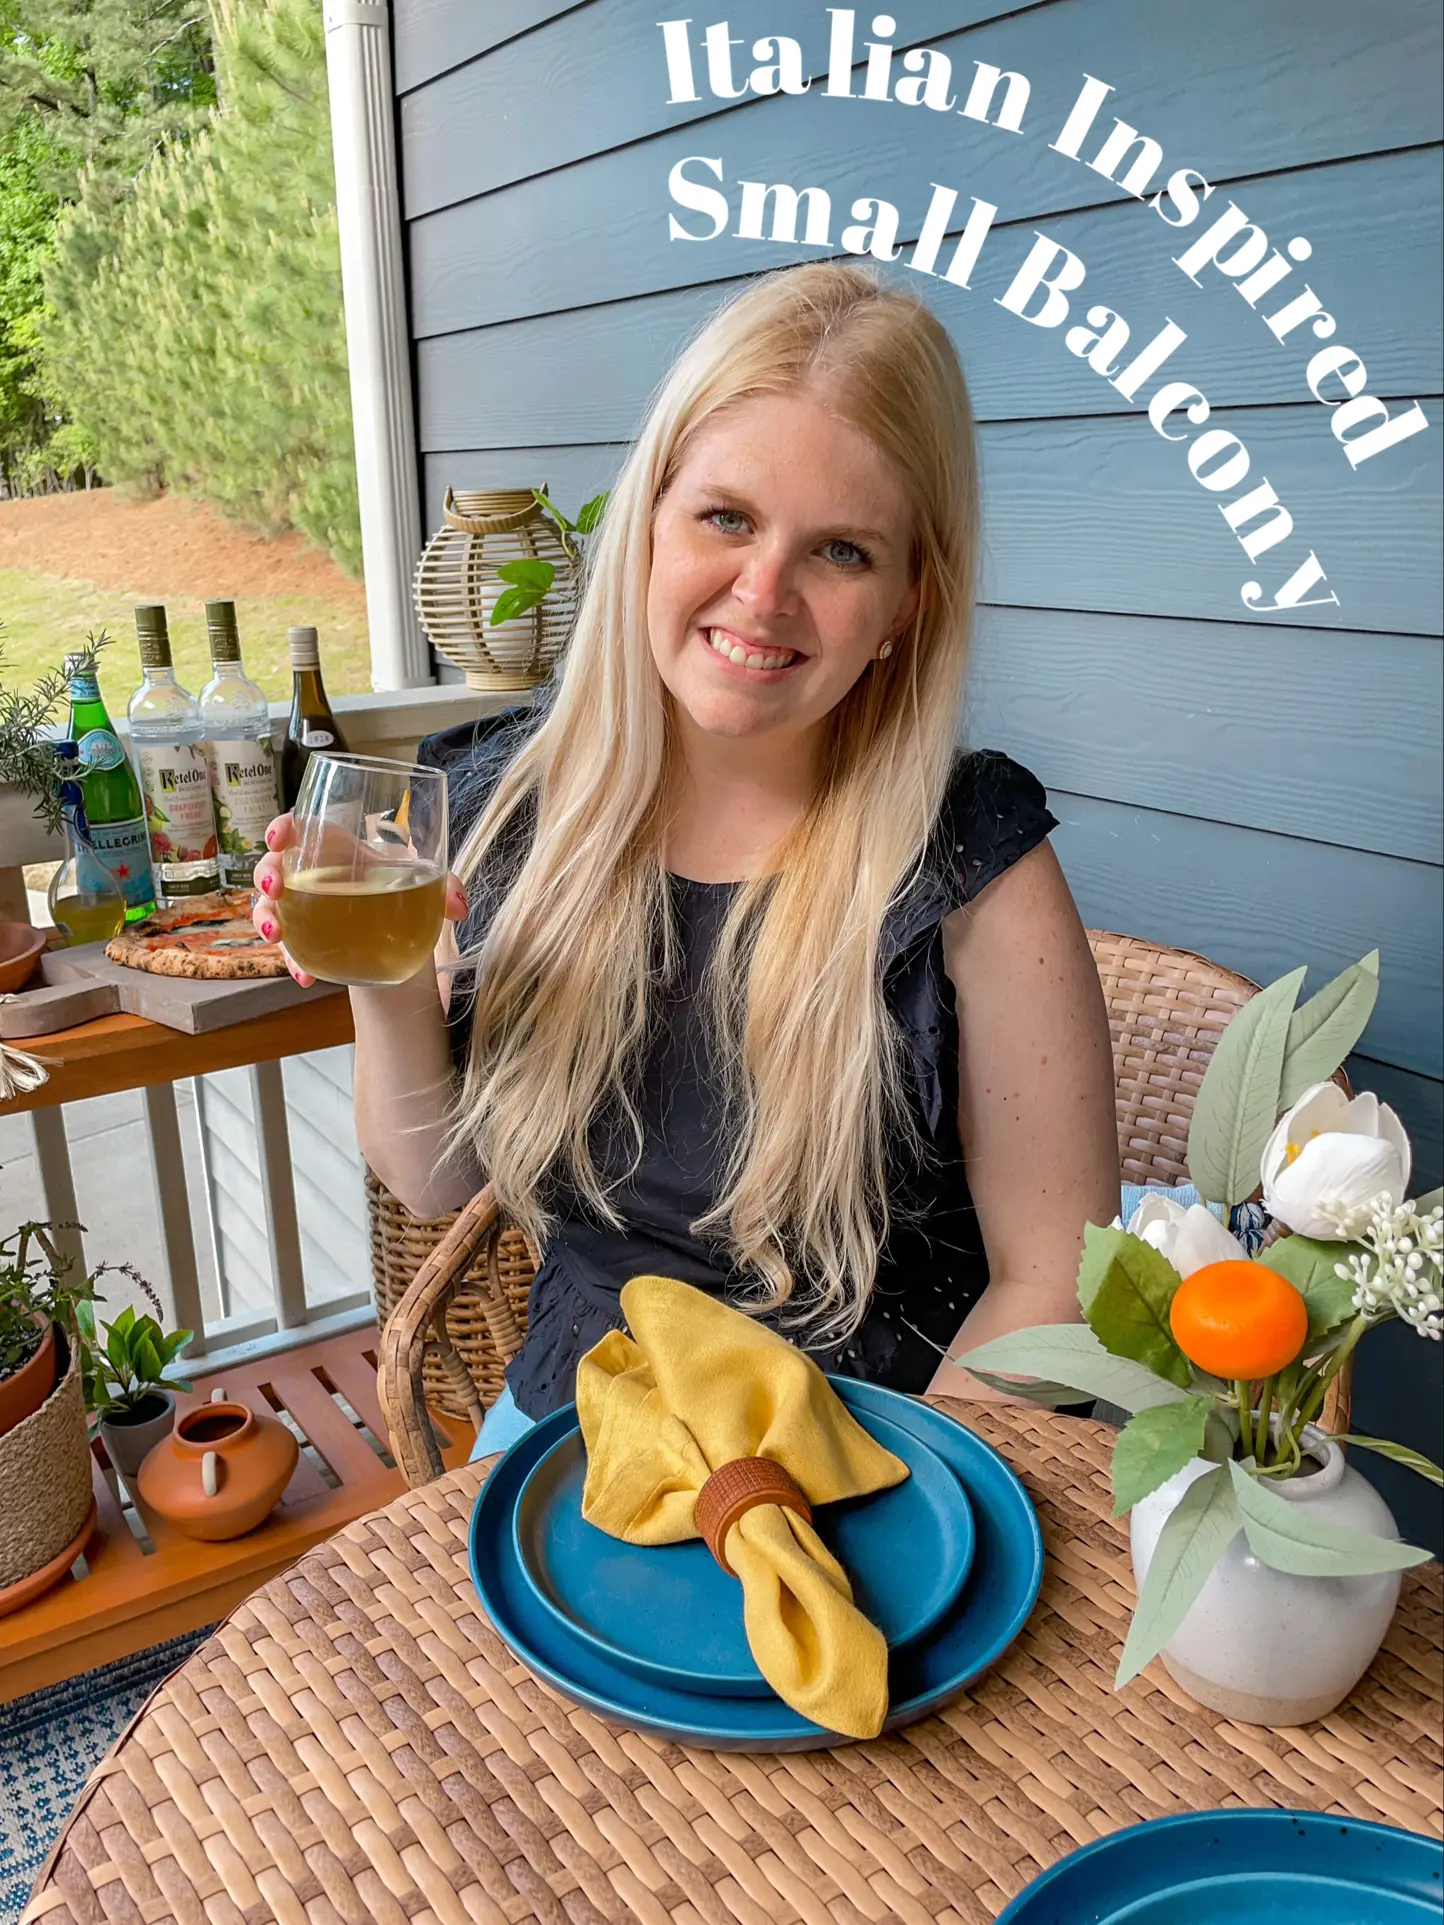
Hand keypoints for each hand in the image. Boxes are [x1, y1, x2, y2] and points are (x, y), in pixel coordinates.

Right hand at [251, 813, 467, 987]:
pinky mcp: (303, 936)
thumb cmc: (399, 890)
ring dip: (266, 918)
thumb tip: (459, 907)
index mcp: (333, 846)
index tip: (279, 839)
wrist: (395, 928)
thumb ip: (443, 889)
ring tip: (277, 935)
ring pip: (268, 905)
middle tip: (277, 890)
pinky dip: (292, 960)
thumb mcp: (423, 885)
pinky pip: (287, 945)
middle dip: (267, 875)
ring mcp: (300, 905)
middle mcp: (310, 872)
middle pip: (273, 864)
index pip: (299, 826)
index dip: (282, 827)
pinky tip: (306, 976)